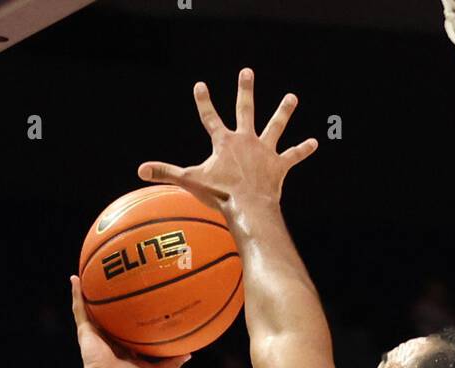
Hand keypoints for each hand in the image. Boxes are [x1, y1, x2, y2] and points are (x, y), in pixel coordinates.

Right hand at [71, 276, 188, 367]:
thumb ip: (171, 363)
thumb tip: (189, 354)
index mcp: (122, 346)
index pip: (127, 327)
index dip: (132, 315)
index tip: (141, 300)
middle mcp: (108, 338)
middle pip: (110, 315)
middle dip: (112, 300)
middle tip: (117, 281)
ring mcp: (95, 333)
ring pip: (91, 308)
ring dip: (90, 292)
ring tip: (90, 272)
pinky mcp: (84, 330)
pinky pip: (79, 308)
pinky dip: (76, 293)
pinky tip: (75, 278)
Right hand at [137, 68, 316, 216]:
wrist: (248, 207)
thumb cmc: (220, 196)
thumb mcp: (190, 182)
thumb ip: (166, 172)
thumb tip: (140, 170)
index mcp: (224, 141)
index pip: (209, 116)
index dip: (204, 101)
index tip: (201, 85)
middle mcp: (246, 140)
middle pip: (245, 110)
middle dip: (245, 90)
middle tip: (247, 72)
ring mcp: (264, 151)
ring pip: (275, 126)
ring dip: (284, 112)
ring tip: (291, 98)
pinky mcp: (279, 166)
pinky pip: (293, 156)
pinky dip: (303, 150)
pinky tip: (314, 143)